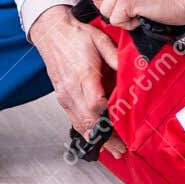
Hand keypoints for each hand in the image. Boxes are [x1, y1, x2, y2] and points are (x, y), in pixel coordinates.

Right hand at [29, 5, 125, 156]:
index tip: (123, 124)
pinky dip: (85, 132)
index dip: (108, 116)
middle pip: (88, 120)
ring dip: (96, 139)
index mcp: (83, 74)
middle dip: (106, 137)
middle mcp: (72, 89)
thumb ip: (115, 56)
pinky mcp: (62, 98)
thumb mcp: (100, 39)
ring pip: (80, 124)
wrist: (51, 33)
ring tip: (113, 151)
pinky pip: (73, 120)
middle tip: (122, 149)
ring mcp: (65, 96)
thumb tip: (133, 69)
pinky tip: (96, 139)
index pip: (95, 103)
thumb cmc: (75, 35)